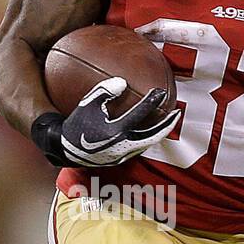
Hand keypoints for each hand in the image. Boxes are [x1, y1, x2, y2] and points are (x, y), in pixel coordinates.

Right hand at [60, 77, 179, 167]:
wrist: (67, 150)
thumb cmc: (77, 123)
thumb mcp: (87, 103)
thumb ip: (105, 90)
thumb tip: (124, 82)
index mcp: (115, 131)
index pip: (139, 115)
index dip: (151, 102)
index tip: (160, 92)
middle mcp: (122, 145)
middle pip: (153, 136)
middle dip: (167, 125)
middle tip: (177, 113)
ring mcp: (123, 155)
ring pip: (148, 144)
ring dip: (160, 133)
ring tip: (167, 122)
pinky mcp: (121, 160)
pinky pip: (140, 148)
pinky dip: (148, 138)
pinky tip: (151, 130)